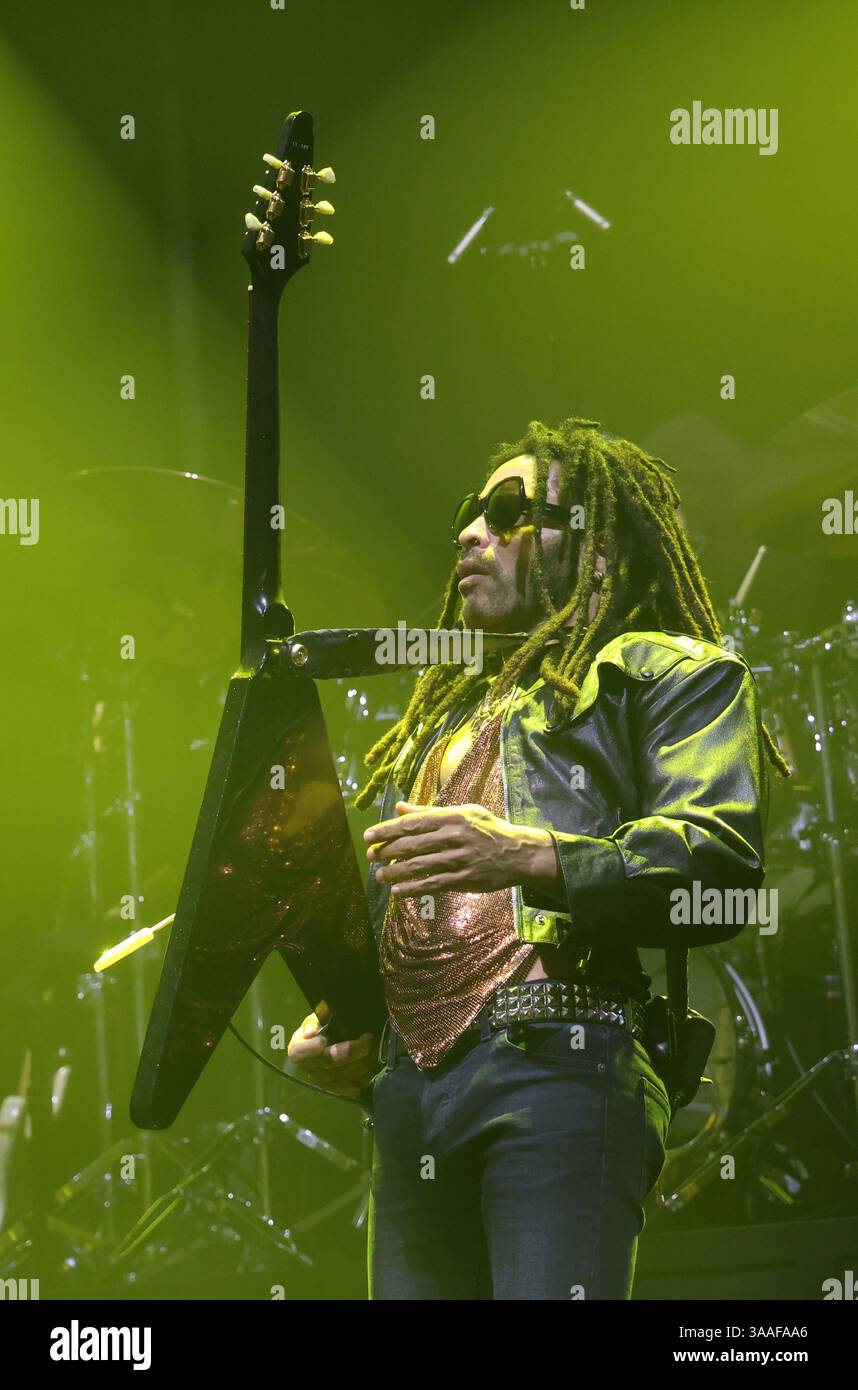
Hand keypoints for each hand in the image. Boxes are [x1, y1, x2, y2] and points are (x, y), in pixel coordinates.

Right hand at [287, 1000, 377, 1098]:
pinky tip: (373, 1062)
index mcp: (297, 1050)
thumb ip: (314, 1022)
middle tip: (368, 1038)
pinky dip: (366, 1074)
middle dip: (352, 1050)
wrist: (331, 1038)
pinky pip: (353, 1086)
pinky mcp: (338, 1089)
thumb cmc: (323, 1025)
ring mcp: (324, 1082)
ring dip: (364, 1061)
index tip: (324, 1038)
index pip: (300, 1054)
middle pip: (329, 1063)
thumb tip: (310, 1033)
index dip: (312, 1048)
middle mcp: (309, 1069)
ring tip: (375, 1048)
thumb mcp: (317, 1017)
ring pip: (345, 1075)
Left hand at [364, 800, 560, 897]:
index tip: (369, 836)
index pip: (412, 823)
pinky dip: (413, 888)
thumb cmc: (487, 829)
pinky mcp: (465, 878)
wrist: (518, 853)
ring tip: (379, 875)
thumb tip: (399, 807)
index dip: (387, 830)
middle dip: (387, 851)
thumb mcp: (462, 812)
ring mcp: (460, 859)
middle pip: (412, 844)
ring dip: (395, 872)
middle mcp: (454, 836)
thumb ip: (428, 812)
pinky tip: (398, 891)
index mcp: (451, 817)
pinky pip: (433, 884)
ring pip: (420, 866)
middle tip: (370, 856)